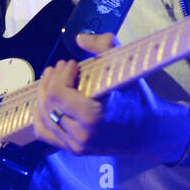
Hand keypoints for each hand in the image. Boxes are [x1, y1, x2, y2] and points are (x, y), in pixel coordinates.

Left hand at [30, 31, 189, 162]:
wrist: (149, 132)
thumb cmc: (138, 100)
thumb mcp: (125, 70)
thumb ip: (104, 47)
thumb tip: (79, 38)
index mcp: (92, 116)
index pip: (58, 93)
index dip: (60, 74)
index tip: (71, 63)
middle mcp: (81, 135)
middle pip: (48, 104)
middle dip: (50, 80)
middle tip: (60, 67)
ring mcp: (75, 146)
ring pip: (42, 118)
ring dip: (42, 95)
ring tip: (51, 80)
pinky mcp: (73, 150)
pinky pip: (44, 134)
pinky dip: (39, 116)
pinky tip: (44, 101)